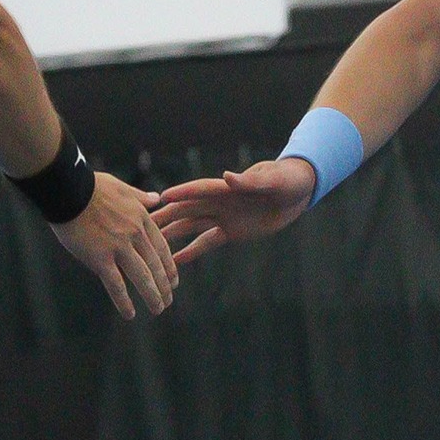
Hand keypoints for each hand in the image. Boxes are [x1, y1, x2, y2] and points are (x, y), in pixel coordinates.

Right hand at [50, 172, 175, 319]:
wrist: (69, 189)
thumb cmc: (91, 186)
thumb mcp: (123, 188)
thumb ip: (141, 197)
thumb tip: (156, 198)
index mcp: (141, 218)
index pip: (161, 248)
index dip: (169, 266)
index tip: (174, 281)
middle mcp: (134, 234)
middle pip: (155, 265)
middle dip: (164, 286)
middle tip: (168, 300)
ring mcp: (119, 247)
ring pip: (142, 278)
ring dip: (152, 296)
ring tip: (158, 309)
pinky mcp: (100, 258)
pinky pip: (116, 285)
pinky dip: (124, 302)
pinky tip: (130, 314)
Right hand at [151, 157, 316, 266]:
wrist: (299, 191)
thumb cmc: (287, 179)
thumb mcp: (272, 180)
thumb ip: (250, 180)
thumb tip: (227, 176)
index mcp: (227, 187)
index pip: (198, 190)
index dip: (179, 194)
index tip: (158, 200)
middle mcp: (219, 201)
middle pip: (187, 209)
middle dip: (165, 217)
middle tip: (140, 226)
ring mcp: (222, 216)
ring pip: (191, 226)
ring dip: (172, 235)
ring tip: (149, 247)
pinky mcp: (230, 231)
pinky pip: (206, 242)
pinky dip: (191, 251)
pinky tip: (175, 262)